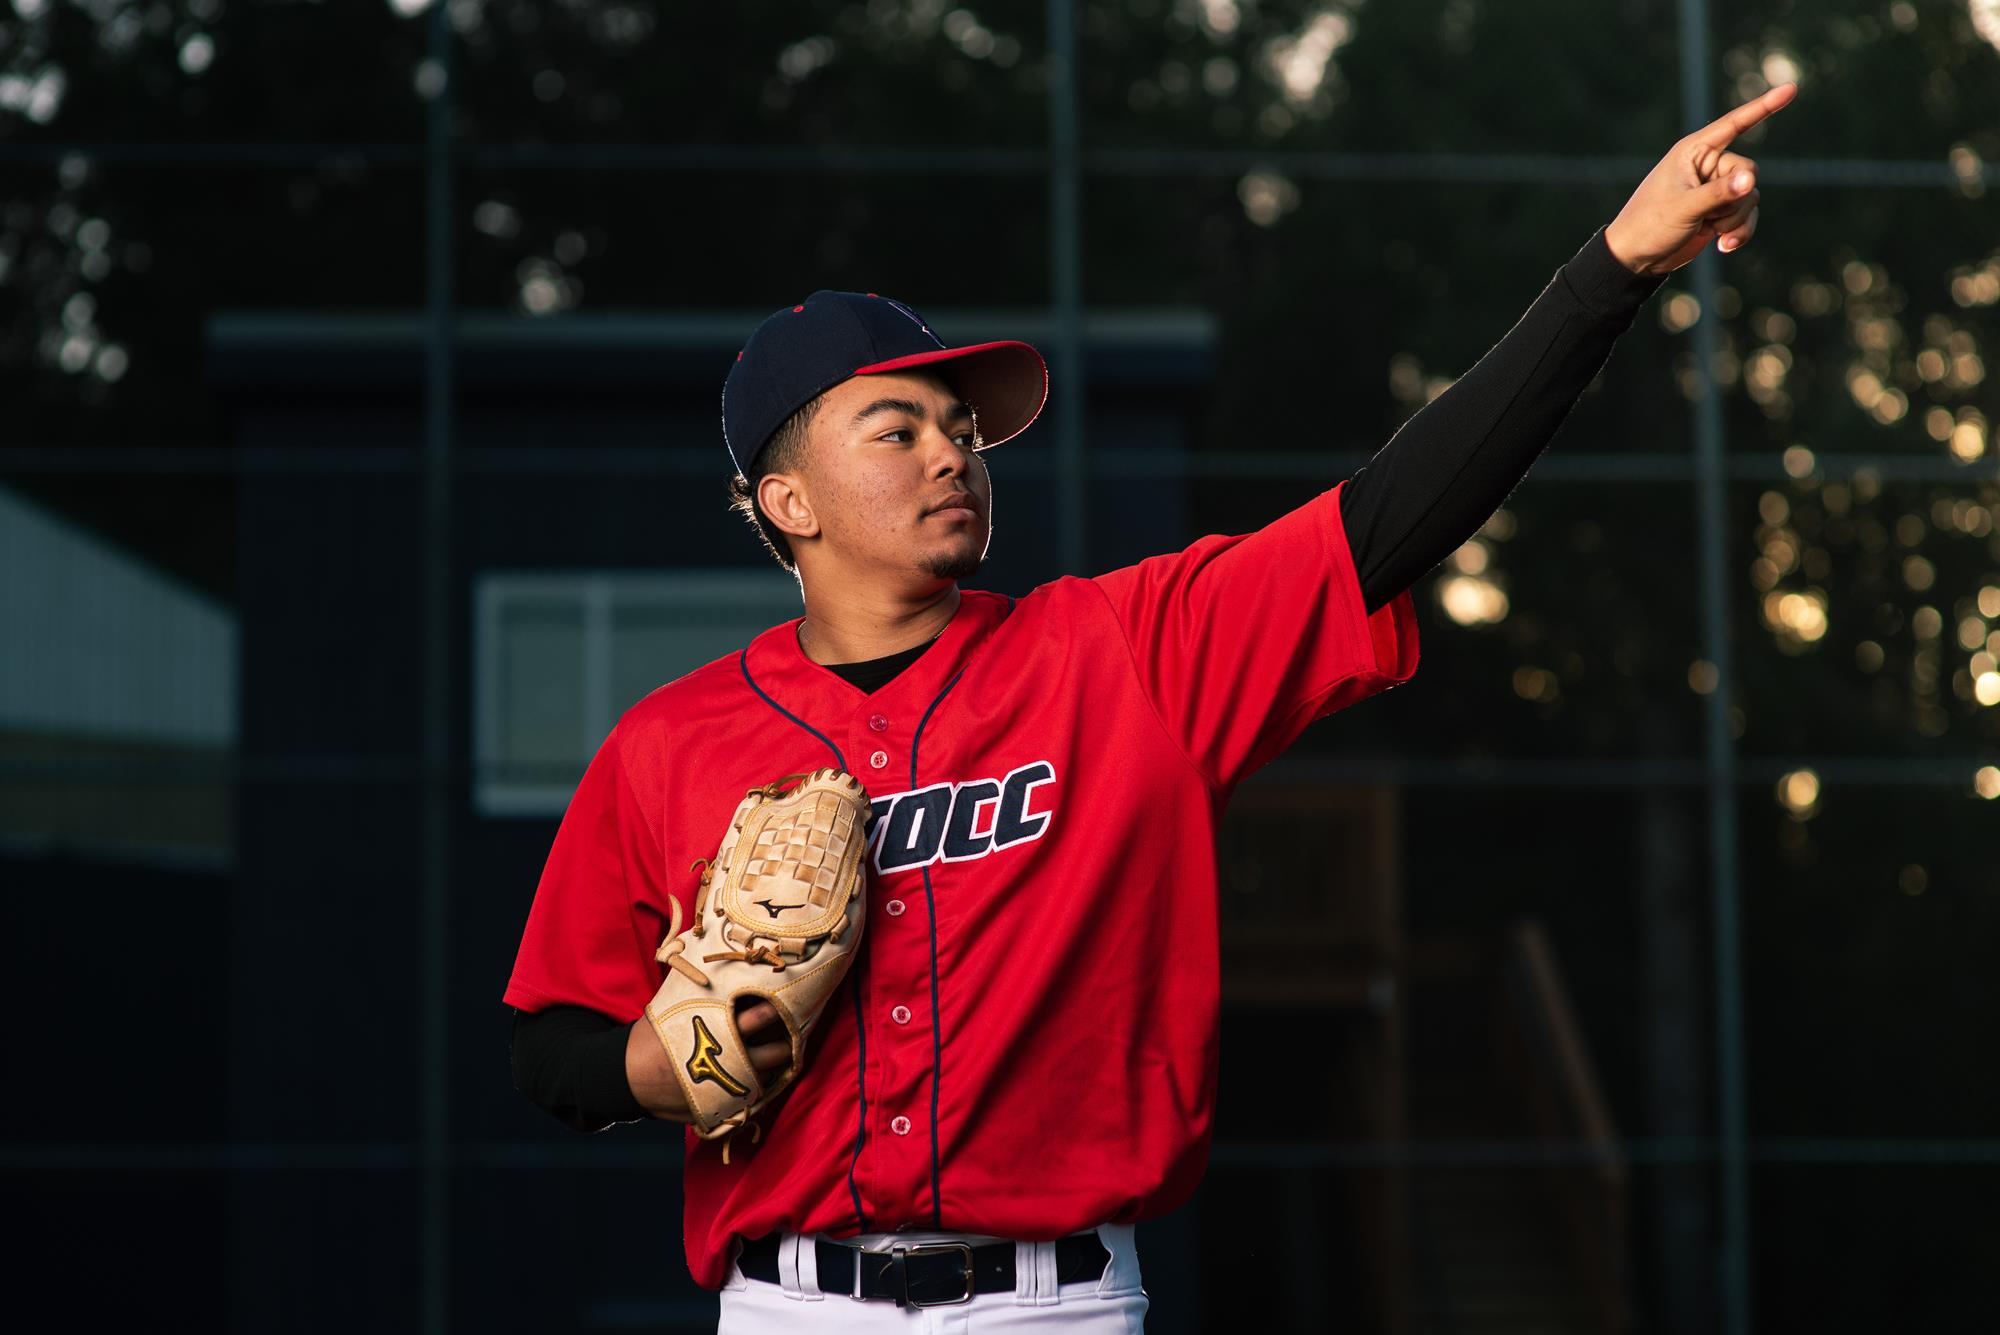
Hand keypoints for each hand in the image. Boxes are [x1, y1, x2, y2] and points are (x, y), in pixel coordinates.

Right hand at [625, 1001, 790, 1121]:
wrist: (626, 1077)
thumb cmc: (649, 1039)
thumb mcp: (671, 1009)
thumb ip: (699, 997)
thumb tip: (716, 970)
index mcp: (714, 1033)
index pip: (755, 1019)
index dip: (774, 1011)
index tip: (787, 1002)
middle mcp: (725, 1062)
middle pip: (772, 1053)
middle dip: (787, 1042)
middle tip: (795, 1031)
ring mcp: (724, 1088)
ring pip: (766, 1077)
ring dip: (775, 1065)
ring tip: (780, 1052)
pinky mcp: (719, 1107)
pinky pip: (751, 1099)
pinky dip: (759, 1087)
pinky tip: (761, 1076)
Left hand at [1602, 82, 1797, 275]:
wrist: (1636, 259)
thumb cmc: (1650, 225)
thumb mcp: (1684, 208)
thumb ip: (1720, 193)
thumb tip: (1752, 180)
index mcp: (1693, 151)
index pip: (1735, 124)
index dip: (1764, 107)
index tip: (1791, 89)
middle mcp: (1708, 165)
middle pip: (1749, 171)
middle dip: (1734, 199)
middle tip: (1706, 216)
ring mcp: (1716, 188)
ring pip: (1751, 196)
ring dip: (1735, 220)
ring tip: (1708, 231)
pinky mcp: (1720, 210)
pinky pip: (1747, 214)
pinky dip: (1740, 231)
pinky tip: (1723, 247)